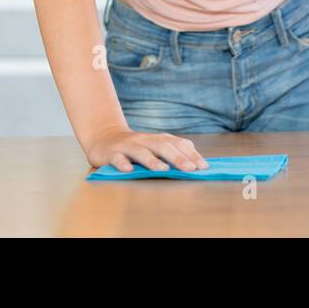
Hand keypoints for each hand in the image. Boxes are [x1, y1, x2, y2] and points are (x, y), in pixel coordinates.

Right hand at [84, 125, 208, 171]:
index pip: (178, 144)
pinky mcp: (112, 153)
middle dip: (177, 157)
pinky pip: (117, 158)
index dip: (191, 154)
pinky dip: (123, 163)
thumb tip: (200, 164)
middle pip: (162, 146)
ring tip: (163, 170)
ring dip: (152, 161)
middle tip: (190, 169)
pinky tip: (129, 170)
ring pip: (141, 152)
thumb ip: (175, 152)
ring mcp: (128, 146)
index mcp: (158, 139)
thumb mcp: (156, 146)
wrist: (105, 137)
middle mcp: (145, 140)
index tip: (203, 167)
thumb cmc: (137, 147)